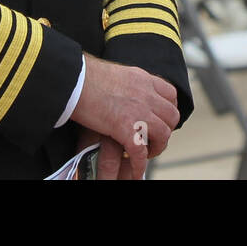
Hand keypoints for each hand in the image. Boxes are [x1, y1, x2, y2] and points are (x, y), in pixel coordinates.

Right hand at [68, 55, 178, 178]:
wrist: (74, 79)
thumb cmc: (85, 76)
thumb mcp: (116, 74)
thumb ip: (127, 85)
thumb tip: (125, 95)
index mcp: (143, 79)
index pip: (170, 94)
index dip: (168, 110)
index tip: (161, 119)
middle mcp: (146, 94)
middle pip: (171, 115)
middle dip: (166, 129)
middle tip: (154, 138)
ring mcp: (139, 111)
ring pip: (164, 134)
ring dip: (157, 147)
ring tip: (146, 153)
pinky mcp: (126, 127)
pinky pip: (141, 152)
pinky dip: (139, 164)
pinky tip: (135, 170)